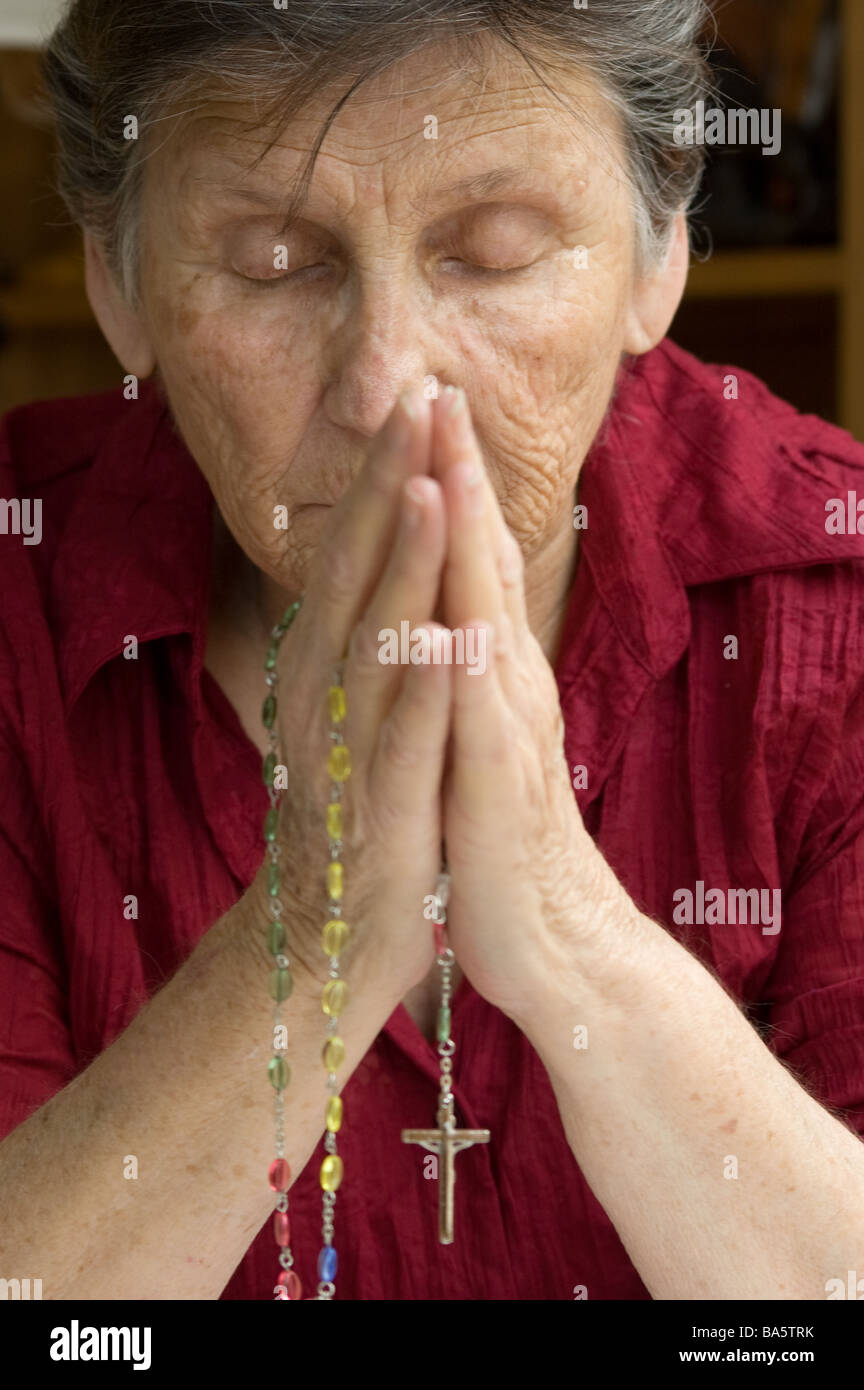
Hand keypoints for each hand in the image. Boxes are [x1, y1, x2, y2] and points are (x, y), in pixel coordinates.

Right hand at [266, 387, 452, 1006]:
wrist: (333, 933)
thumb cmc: (359, 807)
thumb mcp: (355, 708)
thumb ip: (366, 635)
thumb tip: (384, 558)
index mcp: (328, 664)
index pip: (358, 552)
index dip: (386, 474)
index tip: (418, 398)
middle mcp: (327, 693)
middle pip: (359, 573)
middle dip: (389, 486)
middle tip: (416, 402)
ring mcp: (350, 750)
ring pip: (377, 644)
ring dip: (400, 566)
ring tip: (426, 491)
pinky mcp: (385, 808)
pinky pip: (406, 741)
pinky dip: (426, 688)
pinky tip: (450, 639)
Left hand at [429, 387, 635, 1021]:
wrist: (548, 933)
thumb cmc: (496, 828)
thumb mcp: (475, 727)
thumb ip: (466, 661)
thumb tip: (445, 597)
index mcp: (489, 668)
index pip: (470, 557)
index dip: (448, 479)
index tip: (424, 402)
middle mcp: (505, 686)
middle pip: (485, 568)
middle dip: (459, 480)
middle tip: (441, 392)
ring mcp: (507, 736)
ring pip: (488, 629)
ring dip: (469, 555)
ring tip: (450, 477)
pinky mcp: (499, 797)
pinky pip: (483, 731)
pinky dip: (470, 679)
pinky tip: (460, 632)